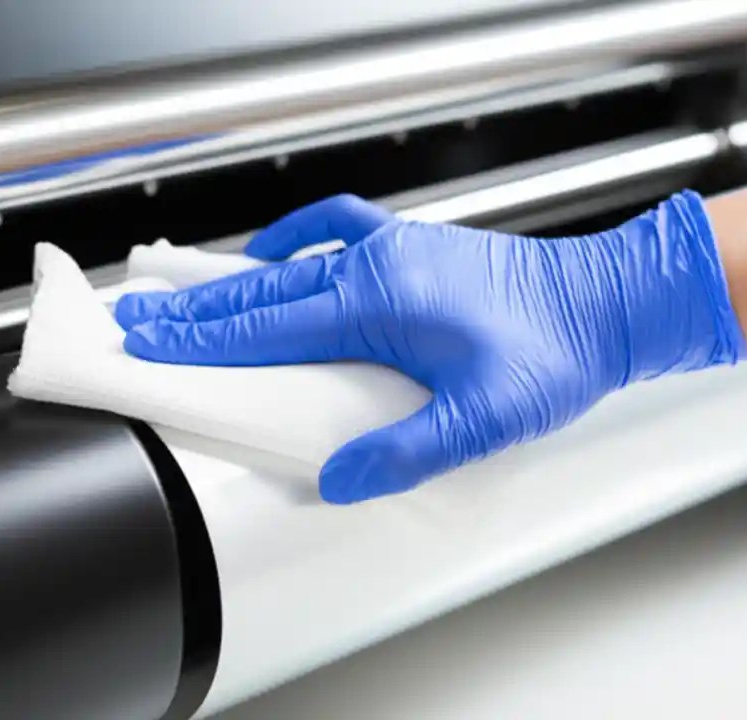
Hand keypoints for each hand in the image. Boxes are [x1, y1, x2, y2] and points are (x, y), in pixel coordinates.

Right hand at [114, 192, 745, 503]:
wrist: (608, 302)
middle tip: (138, 322)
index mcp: (380, 303)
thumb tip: (339, 479)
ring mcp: (394, 248)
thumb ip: (404, 451)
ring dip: (233, 285)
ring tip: (183, 300)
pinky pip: (336, 229)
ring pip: (291, 265)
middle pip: (262, 293)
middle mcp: (378, 265)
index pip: (266, 328)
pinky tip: (275, 254)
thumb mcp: (481, 419)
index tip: (145, 342)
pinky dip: (295, 241)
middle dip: (195, 314)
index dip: (199, 341)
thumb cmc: (556, 355)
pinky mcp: (413, 247)